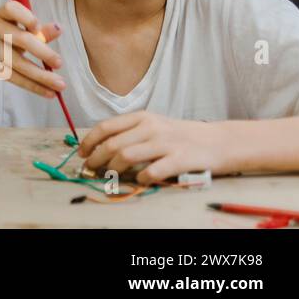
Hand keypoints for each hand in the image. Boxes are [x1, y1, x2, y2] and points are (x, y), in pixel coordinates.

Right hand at [0, 0, 65, 96]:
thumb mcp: (13, 32)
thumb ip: (36, 31)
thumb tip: (59, 28)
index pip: (11, 8)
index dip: (25, 16)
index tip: (38, 27)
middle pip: (20, 39)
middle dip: (43, 52)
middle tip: (59, 63)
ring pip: (19, 63)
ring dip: (42, 76)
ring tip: (60, 84)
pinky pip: (15, 77)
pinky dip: (34, 86)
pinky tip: (48, 92)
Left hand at [79, 111, 228, 183]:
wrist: (217, 141)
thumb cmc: (180, 135)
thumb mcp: (153, 125)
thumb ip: (130, 132)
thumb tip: (100, 147)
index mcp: (141, 117)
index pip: (106, 127)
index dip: (89, 141)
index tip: (81, 153)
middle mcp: (151, 127)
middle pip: (113, 143)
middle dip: (96, 158)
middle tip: (91, 169)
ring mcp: (166, 143)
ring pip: (127, 156)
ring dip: (113, 169)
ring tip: (111, 176)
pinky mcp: (180, 159)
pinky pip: (152, 171)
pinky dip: (141, 178)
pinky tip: (139, 180)